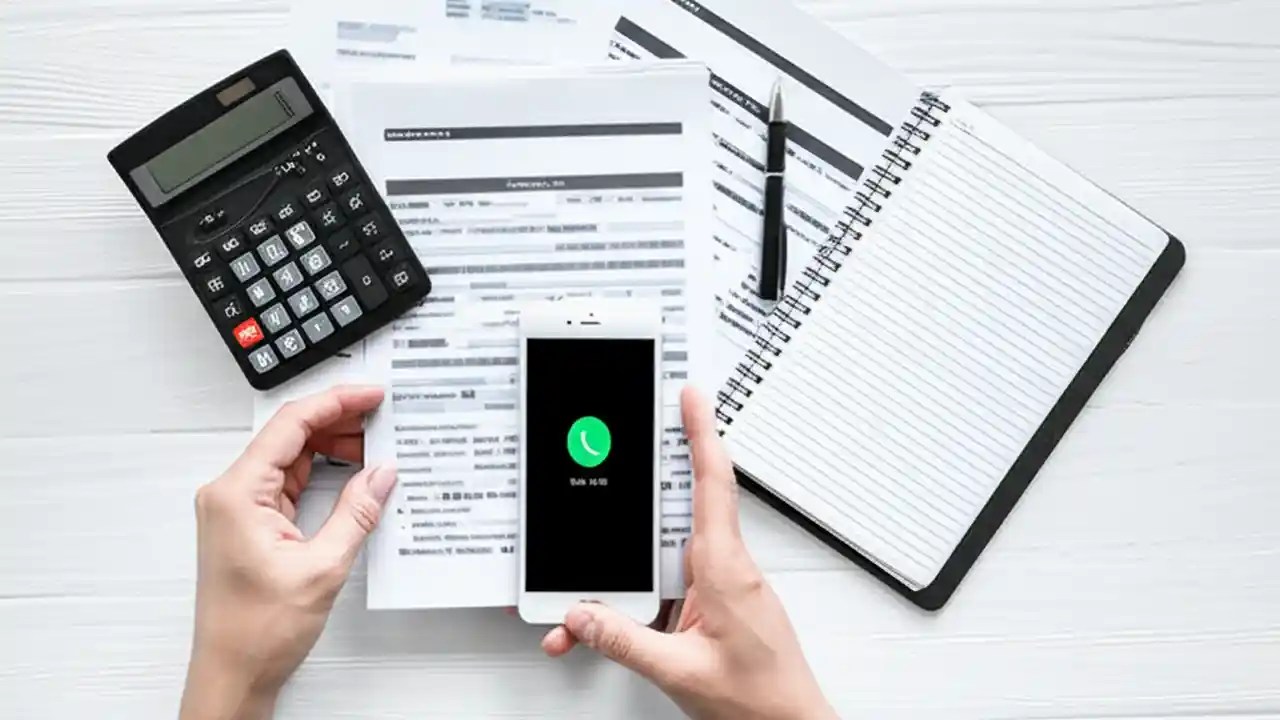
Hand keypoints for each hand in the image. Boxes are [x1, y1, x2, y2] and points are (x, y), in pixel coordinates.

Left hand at [180, 386, 396, 719]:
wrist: (232, 673)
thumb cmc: (255, 631)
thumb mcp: (321, 567)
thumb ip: (356, 513)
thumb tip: (380, 474)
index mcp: (236, 494)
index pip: (290, 426)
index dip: (336, 403)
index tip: (370, 394)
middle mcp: (230, 494)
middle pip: (289, 436)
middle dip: (338, 424)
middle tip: (382, 419)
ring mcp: (238, 508)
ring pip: (290, 458)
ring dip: (332, 449)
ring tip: (374, 448)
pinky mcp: (250, 523)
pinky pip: (288, 482)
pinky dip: (321, 474)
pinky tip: (351, 476)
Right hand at [541, 387, 836, 719]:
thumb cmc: (761, 702)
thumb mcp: (679, 672)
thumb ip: (624, 640)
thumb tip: (582, 614)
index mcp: (726, 570)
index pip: (712, 485)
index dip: (700, 435)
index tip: (691, 397)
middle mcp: (727, 570)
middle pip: (681, 509)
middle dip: (646, 484)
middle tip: (628, 440)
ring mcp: (723, 587)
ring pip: (667, 554)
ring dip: (631, 563)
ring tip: (593, 575)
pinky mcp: (717, 607)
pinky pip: (672, 586)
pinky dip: (639, 598)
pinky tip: (614, 617)